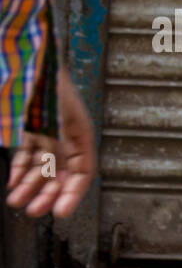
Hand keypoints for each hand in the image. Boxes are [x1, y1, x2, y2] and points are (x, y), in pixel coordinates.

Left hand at [6, 68, 96, 218]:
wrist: (27, 55)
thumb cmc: (41, 79)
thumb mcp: (51, 109)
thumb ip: (54, 135)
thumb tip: (52, 163)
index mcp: (79, 132)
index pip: (83, 171)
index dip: (73, 193)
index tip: (61, 211)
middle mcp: (66, 136)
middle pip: (62, 174)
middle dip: (48, 194)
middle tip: (34, 211)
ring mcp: (48, 132)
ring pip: (42, 168)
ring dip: (30, 187)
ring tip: (16, 201)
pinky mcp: (30, 129)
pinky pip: (27, 156)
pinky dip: (20, 172)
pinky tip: (13, 184)